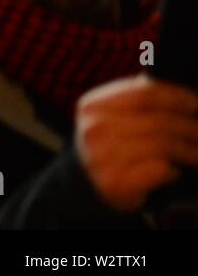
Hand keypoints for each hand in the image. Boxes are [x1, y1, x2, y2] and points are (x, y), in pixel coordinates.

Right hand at [75, 73, 197, 212]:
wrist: (88, 183)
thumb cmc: (109, 144)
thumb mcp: (112, 115)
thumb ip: (136, 98)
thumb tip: (178, 92)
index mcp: (92, 106)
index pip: (143, 94)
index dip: (174, 97)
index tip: (194, 103)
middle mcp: (93, 130)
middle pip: (156, 121)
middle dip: (187, 126)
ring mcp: (102, 157)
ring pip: (160, 145)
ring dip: (187, 150)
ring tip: (197, 152)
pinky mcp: (115, 182)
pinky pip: (158, 170)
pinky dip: (171, 170)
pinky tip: (173, 170)